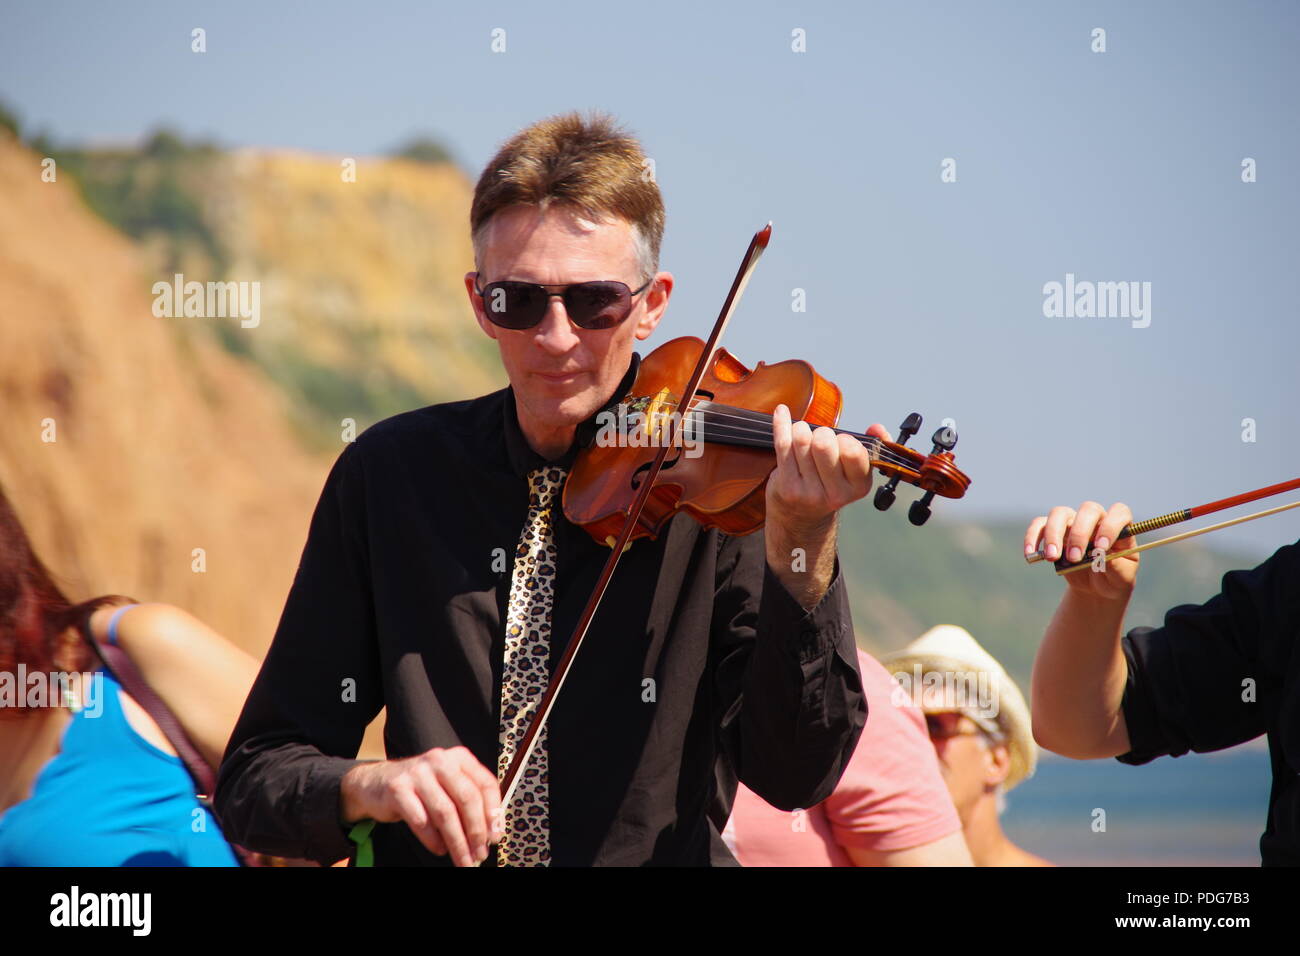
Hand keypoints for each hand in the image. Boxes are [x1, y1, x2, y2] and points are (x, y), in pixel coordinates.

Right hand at [340, 746, 501, 866]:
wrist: (377, 783)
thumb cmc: (422, 788)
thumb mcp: (448, 785)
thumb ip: (470, 801)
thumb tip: (492, 832)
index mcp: (459, 757)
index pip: (485, 784)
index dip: (493, 813)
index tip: (495, 836)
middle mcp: (439, 761)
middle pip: (467, 799)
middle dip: (476, 831)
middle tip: (480, 854)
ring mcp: (417, 774)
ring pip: (445, 813)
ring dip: (457, 842)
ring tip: (463, 859)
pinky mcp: (398, 790)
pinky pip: (421, 820)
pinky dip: (433, 840)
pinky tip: (440, 849)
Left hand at [765, 403, 880, 535]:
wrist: (801, 516)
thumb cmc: (830, 482)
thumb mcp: (856, 470)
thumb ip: (872, 445)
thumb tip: (877, 428)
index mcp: (859, 487)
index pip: (853, 452)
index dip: (845, 439)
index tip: (840, 440)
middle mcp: (835, 494)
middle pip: (823, 444)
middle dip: (821, 432)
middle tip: (820, 438)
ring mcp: (809, 493)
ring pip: (801, 441)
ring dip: (801, 429)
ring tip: (802, 432)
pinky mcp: (787, 487)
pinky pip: (782, 445)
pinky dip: (782, 423)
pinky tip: (782, 412)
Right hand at [1024, 501, 1139, 601]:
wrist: (1097, 587)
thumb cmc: (1114, 578)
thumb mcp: (1122, 577)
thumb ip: (1116, 566)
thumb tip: (1102, 555)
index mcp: (1119, 527)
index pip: (1118, 513)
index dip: (1110, 527)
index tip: (1101, 547)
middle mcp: (1096, 519)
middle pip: (1087, 510)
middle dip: (1079, 534)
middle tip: (1074, 558)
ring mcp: (1073, 523)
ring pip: (1060, 513)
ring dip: (1054, 534)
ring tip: (1052, 557)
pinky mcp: (1053, 531)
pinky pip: (1039, 525)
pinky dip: (1032, 537)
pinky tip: (1030, 554)